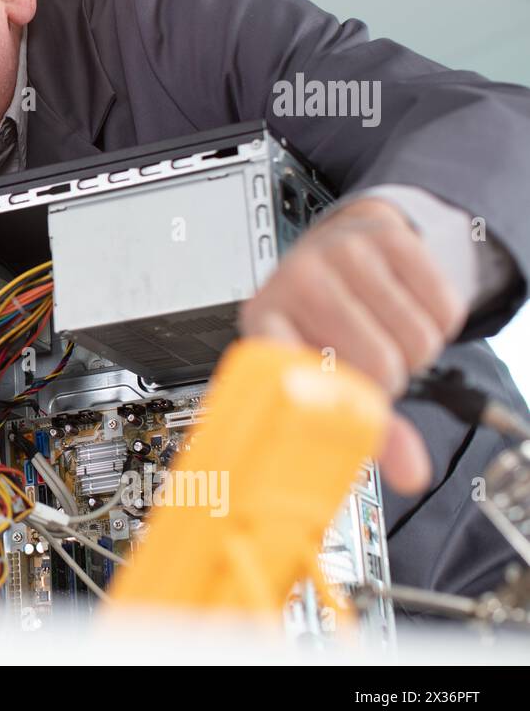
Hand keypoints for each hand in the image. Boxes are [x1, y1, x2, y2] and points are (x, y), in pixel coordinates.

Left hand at [239, 198, 466, 493]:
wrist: (338, 246)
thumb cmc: (321, 319)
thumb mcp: (320, 368)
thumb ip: (360, 425)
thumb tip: (412, 474)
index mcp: (264, 322)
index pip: (286, 367)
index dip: (319, 398)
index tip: (336, 420)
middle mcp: (296, 282)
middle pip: (378, 367)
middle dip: (390, 380)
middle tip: (374, 366)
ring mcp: (339, 254)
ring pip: (417, 339)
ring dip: (417, 352)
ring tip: (387, 335)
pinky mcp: (387, 236)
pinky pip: (444, 307)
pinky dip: (439, 322)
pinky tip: (408, 310)